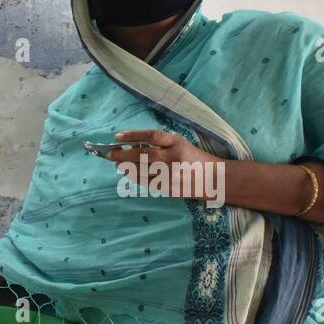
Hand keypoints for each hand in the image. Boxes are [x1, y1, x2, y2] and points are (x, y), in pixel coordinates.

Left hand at [105, 129, 219, 201]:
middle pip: (142, 155)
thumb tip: (131, 146)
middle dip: (123, 154)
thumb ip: (160, 144)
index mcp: (178, 143)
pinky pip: (145, 182)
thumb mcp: (180, 145)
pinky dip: (134, 177)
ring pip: (141, 170)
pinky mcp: (168, 188)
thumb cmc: (194, 159)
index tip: (117, 136)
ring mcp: (171, 174)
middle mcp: (174, 158)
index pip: (152, 136)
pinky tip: (129, 173)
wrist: (213, 179)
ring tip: (118, 164)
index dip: (133, 135)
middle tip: (110, 154)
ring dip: (126, 167)